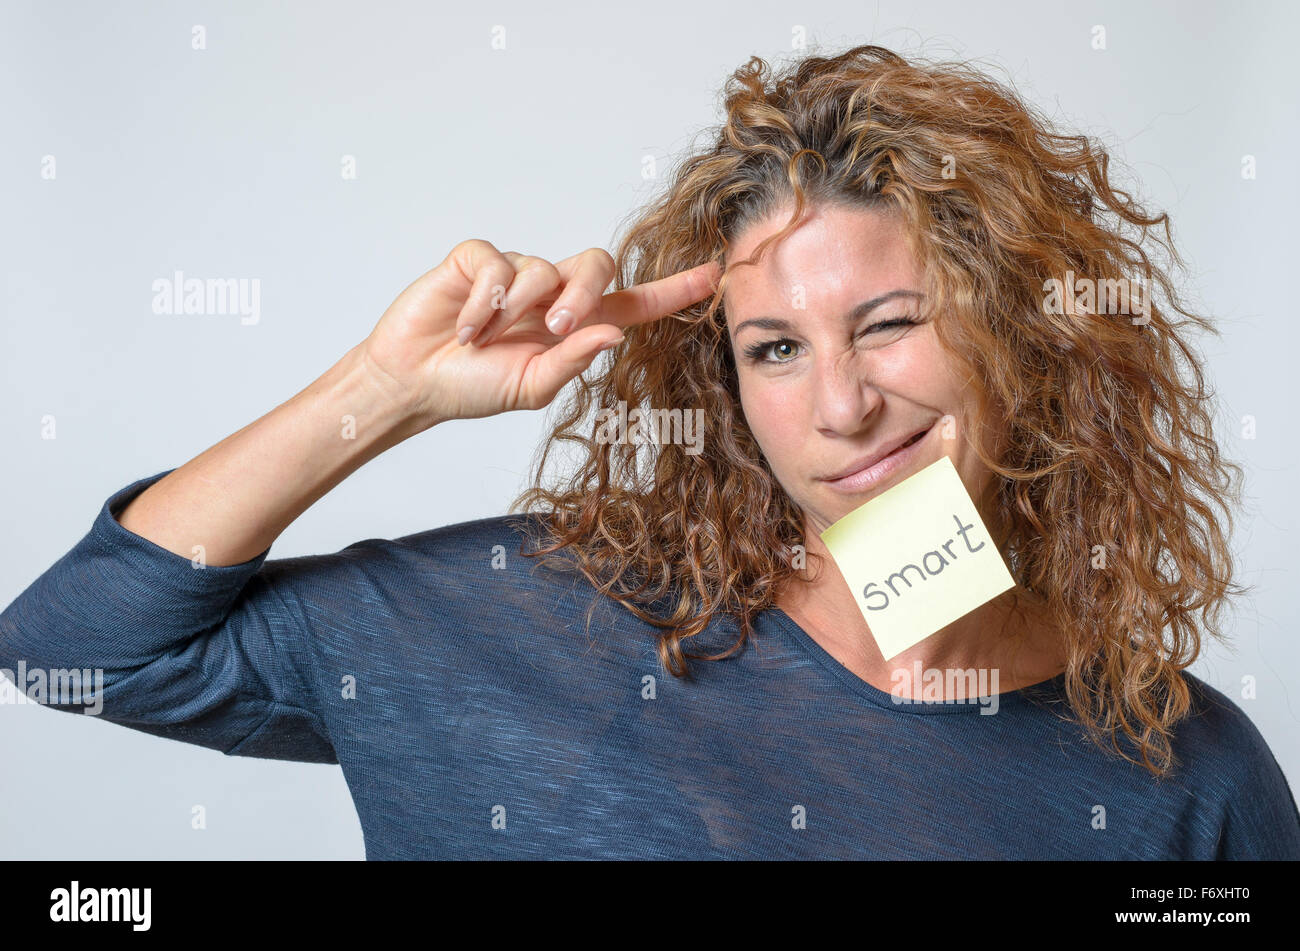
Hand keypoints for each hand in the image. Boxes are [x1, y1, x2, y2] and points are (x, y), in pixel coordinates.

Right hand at [360, 239, 719, 427]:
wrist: (413, 383)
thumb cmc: (473, 387)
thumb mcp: (530, 386)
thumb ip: (572, 360)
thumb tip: (615, 333)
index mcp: (575, 327)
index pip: (635, 303)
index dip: (675, 290)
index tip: (715, 274)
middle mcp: (552, 294)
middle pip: (596, 265)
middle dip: (582, 293)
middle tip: (555, 326)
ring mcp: (516, 273)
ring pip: (543, 267)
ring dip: (517, 309)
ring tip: (487, 339)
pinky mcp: (477, 261)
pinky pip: (497, 263)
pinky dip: (483, 301)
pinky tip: (466, 328)